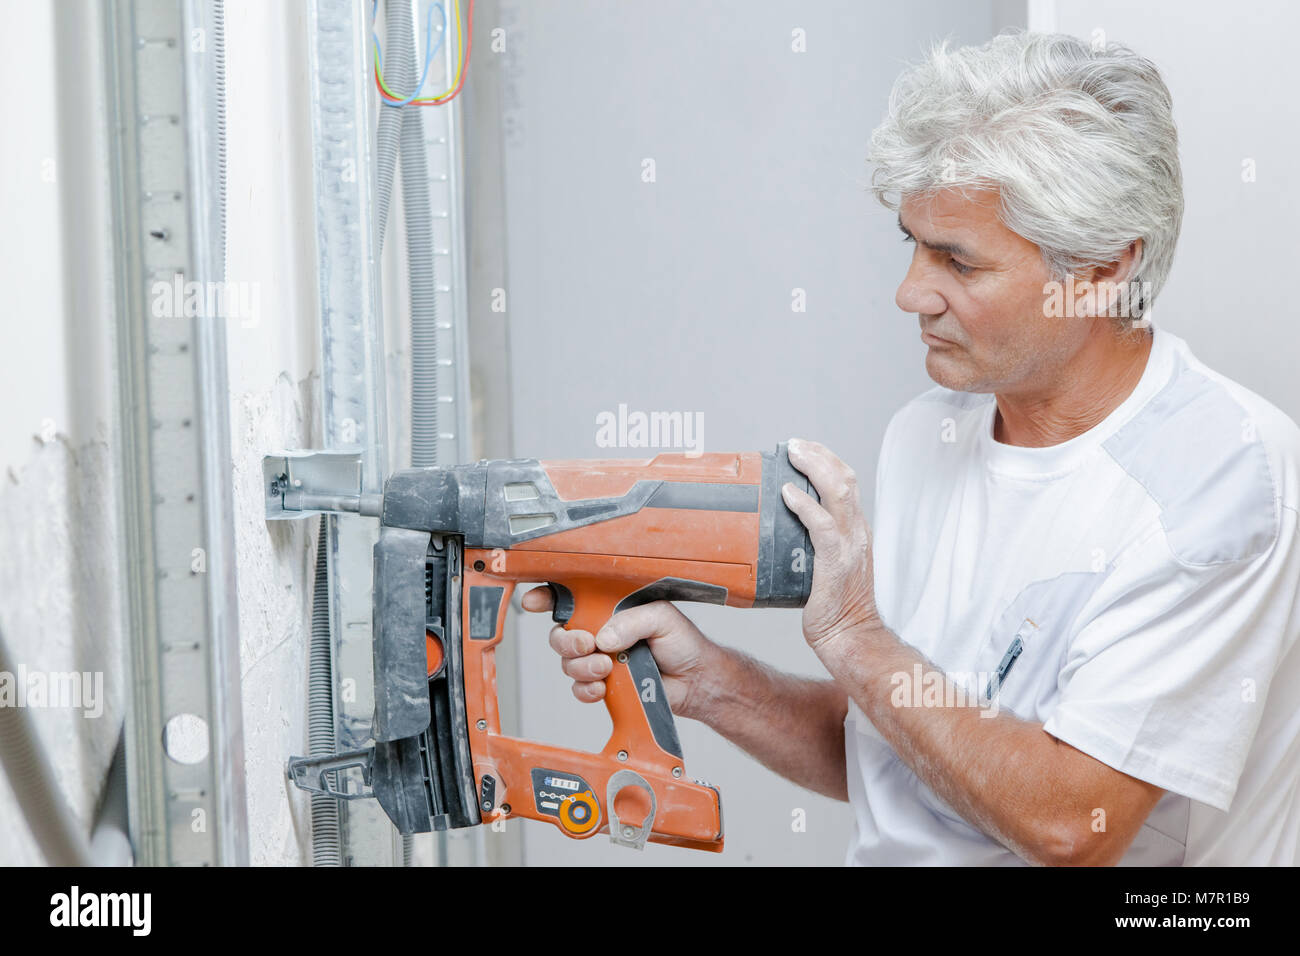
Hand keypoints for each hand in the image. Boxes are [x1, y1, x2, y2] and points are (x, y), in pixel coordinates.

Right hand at [520, 589, 720, 719]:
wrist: (696, 681)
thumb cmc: (683, 643)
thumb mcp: (662, 618)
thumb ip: (631, 622)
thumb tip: (603, 638)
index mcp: (611, 608)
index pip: (573, 599)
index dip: (548, 598)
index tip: (534, 602)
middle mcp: (600, 632)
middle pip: (561, 634)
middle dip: (567, 641)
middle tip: (587, 645)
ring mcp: (600, 660)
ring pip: (568, 663)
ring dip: (582, 667)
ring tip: (607, 668)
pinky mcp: (603, 685)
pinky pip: (579, 689)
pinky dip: (586, 689)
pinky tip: (602, 688)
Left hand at [782, 437, 882, 649]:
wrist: (850, 636)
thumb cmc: (835, 607)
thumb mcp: (828, 565)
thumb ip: (815, 543)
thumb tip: (783, 526)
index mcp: (856, 530)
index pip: (847, 483)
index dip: (827, 460)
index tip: (805, 449)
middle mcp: (857, 532)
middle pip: (845, 478)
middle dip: (819, 455)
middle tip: (795, 444)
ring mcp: (849, 545)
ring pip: (838, 493)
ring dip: (814, 468)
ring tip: (793, 454)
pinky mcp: (836, 561)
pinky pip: (822, 525)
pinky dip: (804, 506)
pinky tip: (788, 494)